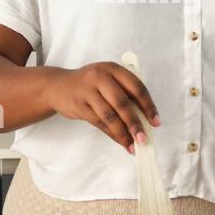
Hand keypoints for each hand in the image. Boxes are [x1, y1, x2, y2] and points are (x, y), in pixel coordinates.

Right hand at [44, 62, 159, 154]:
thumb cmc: (90, 84)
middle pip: (122, 102)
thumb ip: (124, 93)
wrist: (58, 86)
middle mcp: (100, 77)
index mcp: (113, 69)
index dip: (148, 106)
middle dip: (135, 123)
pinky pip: (99, 123)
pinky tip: (121, 142)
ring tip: (134, 145)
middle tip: (144, 138)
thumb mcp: (107, 79)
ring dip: (123, 133)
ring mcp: (88, 91)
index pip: (136, 87)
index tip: (156, 121)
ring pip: (110, 115)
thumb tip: (144, 119)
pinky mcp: (79, 105)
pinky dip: (112, 134)